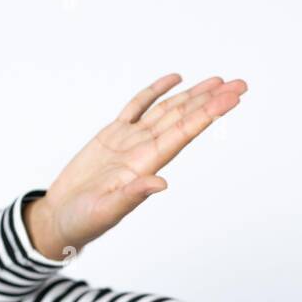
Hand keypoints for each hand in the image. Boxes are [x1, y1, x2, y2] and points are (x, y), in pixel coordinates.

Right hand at [23, 73, 246, 259]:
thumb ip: (134, 195)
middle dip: (211, 100)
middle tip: (240, 84)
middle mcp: (144, 150)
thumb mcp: (108, 210)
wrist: (61, 218)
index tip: (232, 99)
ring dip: (192, 95)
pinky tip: (174, 79)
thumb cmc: (84, 221)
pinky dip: (155, 92)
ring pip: (166, 109)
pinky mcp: (112, 135)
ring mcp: (129, 141)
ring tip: (217, 81)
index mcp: (146, 165)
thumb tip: (161, 183)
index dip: (209, 114)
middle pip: (183, 117)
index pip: (184, 133)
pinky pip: (137, 107)